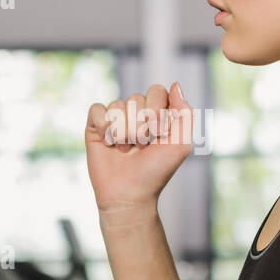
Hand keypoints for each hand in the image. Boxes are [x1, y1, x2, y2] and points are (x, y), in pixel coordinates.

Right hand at [85, 82, 194, 214]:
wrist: (130, 194)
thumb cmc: (156, 171)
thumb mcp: (181, 143)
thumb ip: (184, 112)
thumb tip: (176, 84)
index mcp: (157, 113)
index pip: (156, 91)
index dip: (156, 111)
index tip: (159, 134)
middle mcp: (135, 113)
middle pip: (136, 98)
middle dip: (140, 126)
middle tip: (142, 146)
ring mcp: (115, 119)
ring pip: (117, 105)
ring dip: (123, 132)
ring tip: (126, 149)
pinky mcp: (95, 126)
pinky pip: (96, 110)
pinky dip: (104, 127)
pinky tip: (108, 143)